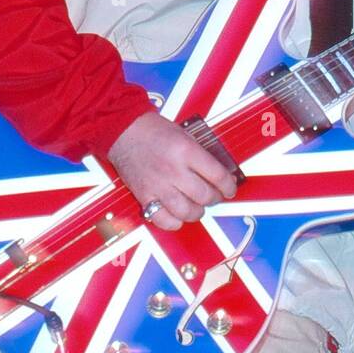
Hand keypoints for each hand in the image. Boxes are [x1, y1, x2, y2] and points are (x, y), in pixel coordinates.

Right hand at [107, 110, 236, 230]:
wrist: (123, 131)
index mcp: (186, 151)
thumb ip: (200, 154)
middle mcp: (174, 170)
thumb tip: (218, 173)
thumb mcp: (184, 134)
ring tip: (198, 207)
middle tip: (214, 196)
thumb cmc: (153, 130)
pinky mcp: (144, 196)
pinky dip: (174, 222)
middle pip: (205, 196)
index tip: (230, 188)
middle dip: (215, 198)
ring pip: (187, 212)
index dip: (229, 185)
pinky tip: (178, 215)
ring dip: (198, 212)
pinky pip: (163, 220)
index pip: (217, 175)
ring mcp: (159, 186)